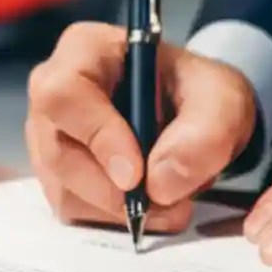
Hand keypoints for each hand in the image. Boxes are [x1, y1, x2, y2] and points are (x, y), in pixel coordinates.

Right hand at [26, 22, 256, 230]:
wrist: (195, 117)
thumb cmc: (198, 93)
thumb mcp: (223, 99)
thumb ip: (205, 132)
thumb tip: (160, 183)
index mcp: (85, 51)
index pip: (64, 93)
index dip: (97, 136)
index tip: (136, 175)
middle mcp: (52, 94)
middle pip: (58, 152)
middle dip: (112, 190)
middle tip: (166, 203)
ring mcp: (48, 139)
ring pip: (64, 190)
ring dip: (118, 210)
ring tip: (169, 203)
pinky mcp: (56, 177)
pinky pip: (73, 212)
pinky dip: (114, 221)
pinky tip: (148, 207)